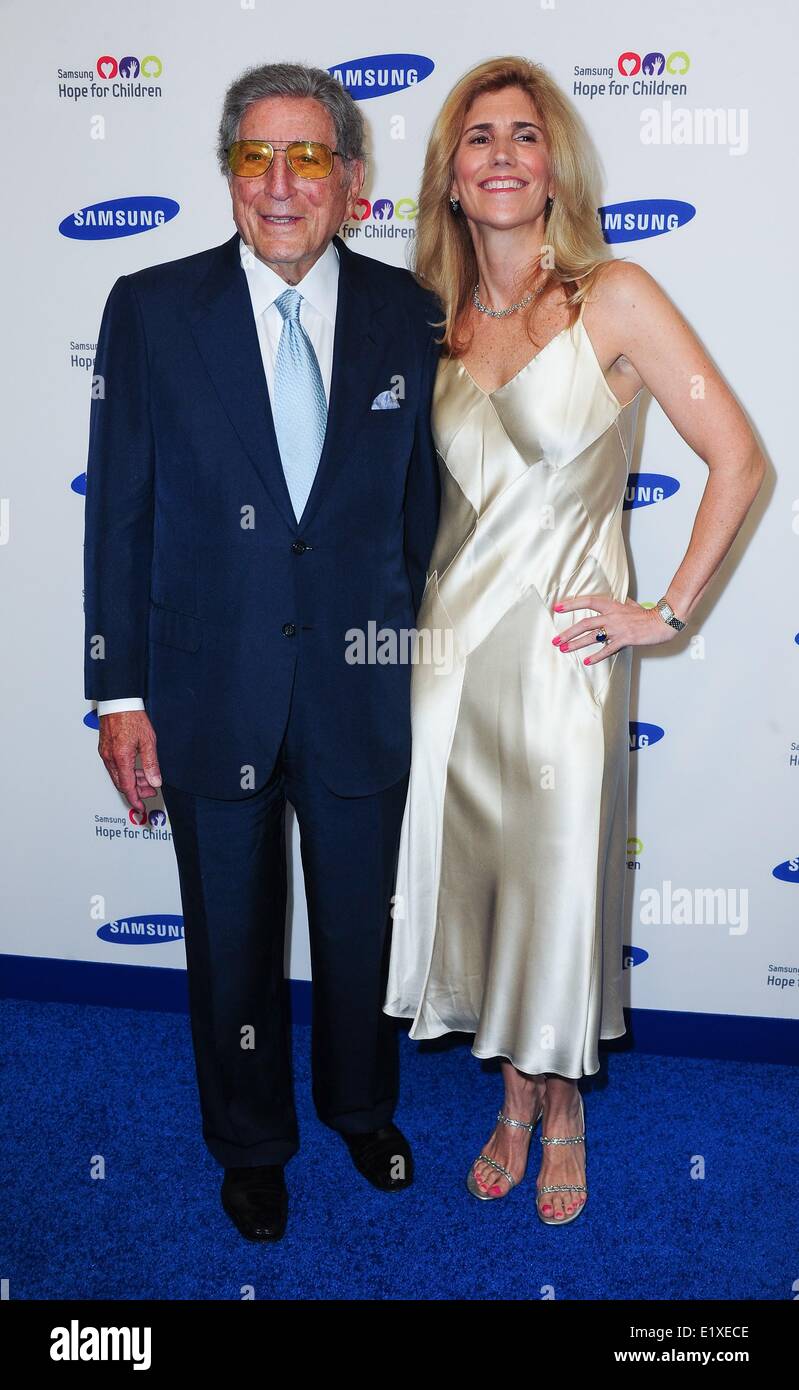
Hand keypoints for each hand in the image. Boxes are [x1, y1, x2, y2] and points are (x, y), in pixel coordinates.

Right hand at [97, 710, 161, 813]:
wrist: (119, 701)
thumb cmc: (131, 716)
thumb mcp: (148, 741)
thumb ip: (151, 763)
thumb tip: (155, 780)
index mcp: (121, 757)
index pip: (127, 787)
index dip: (135, 799)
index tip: (140, 807)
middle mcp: (110, 757)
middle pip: (121, 783)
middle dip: (136, 791)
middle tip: (149, 790)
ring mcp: (105, 753)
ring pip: (118, 775)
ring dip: (132, 781)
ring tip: (146, 779)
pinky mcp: (105, 748)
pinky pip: (114, 766)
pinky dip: (125, 772)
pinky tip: (136, 769)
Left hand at [551, 594, 678, 663]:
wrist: (662, 621)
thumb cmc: (648, 614)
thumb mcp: (632, 604)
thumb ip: (623, 603)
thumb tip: (622, 600)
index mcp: (612, 606)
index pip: (588, 602)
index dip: (572, 604)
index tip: (557, 607)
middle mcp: (612, 617)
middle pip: (585, 624)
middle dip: (568, 633)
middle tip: (555, 640)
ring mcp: (617, 629)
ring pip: (592, 637)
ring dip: (576, 644)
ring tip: (564, 649)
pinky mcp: (625, 640)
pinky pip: (607, 650)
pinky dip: (596, 656)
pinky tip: (587, 661)